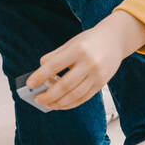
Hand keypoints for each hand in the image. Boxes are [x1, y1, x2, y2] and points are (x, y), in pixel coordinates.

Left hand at [29, 11, 144, 110]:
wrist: (114, 40)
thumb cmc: (89, 41)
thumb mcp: (71, 43)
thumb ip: (55, 56)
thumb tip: (39, 73)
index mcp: (78, 50)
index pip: (54, 66)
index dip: (40, 76)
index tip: (29, 84)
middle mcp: (89, 63)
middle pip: (65, 85)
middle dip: (49, 95)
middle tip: (38, 99)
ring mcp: (97, 75)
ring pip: (75, 94)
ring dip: (59, 102)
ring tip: (48, 104)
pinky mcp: (101, 84)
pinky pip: (84, 98)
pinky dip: (71, 103)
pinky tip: (61, 104)